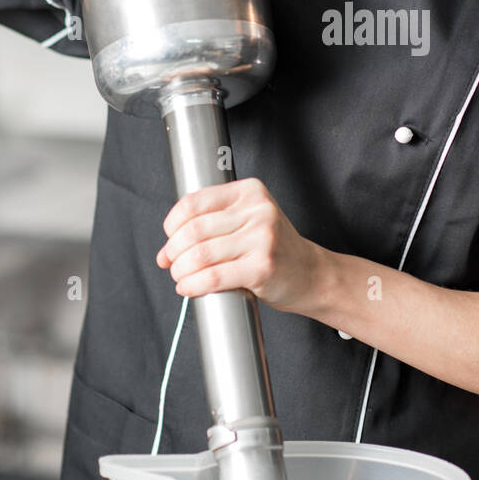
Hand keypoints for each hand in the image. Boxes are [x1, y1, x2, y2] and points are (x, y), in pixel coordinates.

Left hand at [155, 178, 328, 313]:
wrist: (311, 273)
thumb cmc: (274, 248)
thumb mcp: (249, 220)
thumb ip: (213, 223)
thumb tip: (167, 249)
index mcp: (250, 192)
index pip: (194, 202)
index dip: (172, 224)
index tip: (170, 239)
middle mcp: (258, 211)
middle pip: (194, 230)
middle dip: (174, 252)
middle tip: (171, 264)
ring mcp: (263, 239)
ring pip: (201, 255)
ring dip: (181, 271)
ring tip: (180, 277)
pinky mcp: (262, 268)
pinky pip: (214, 277)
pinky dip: (194, 285)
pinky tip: (190, 288)